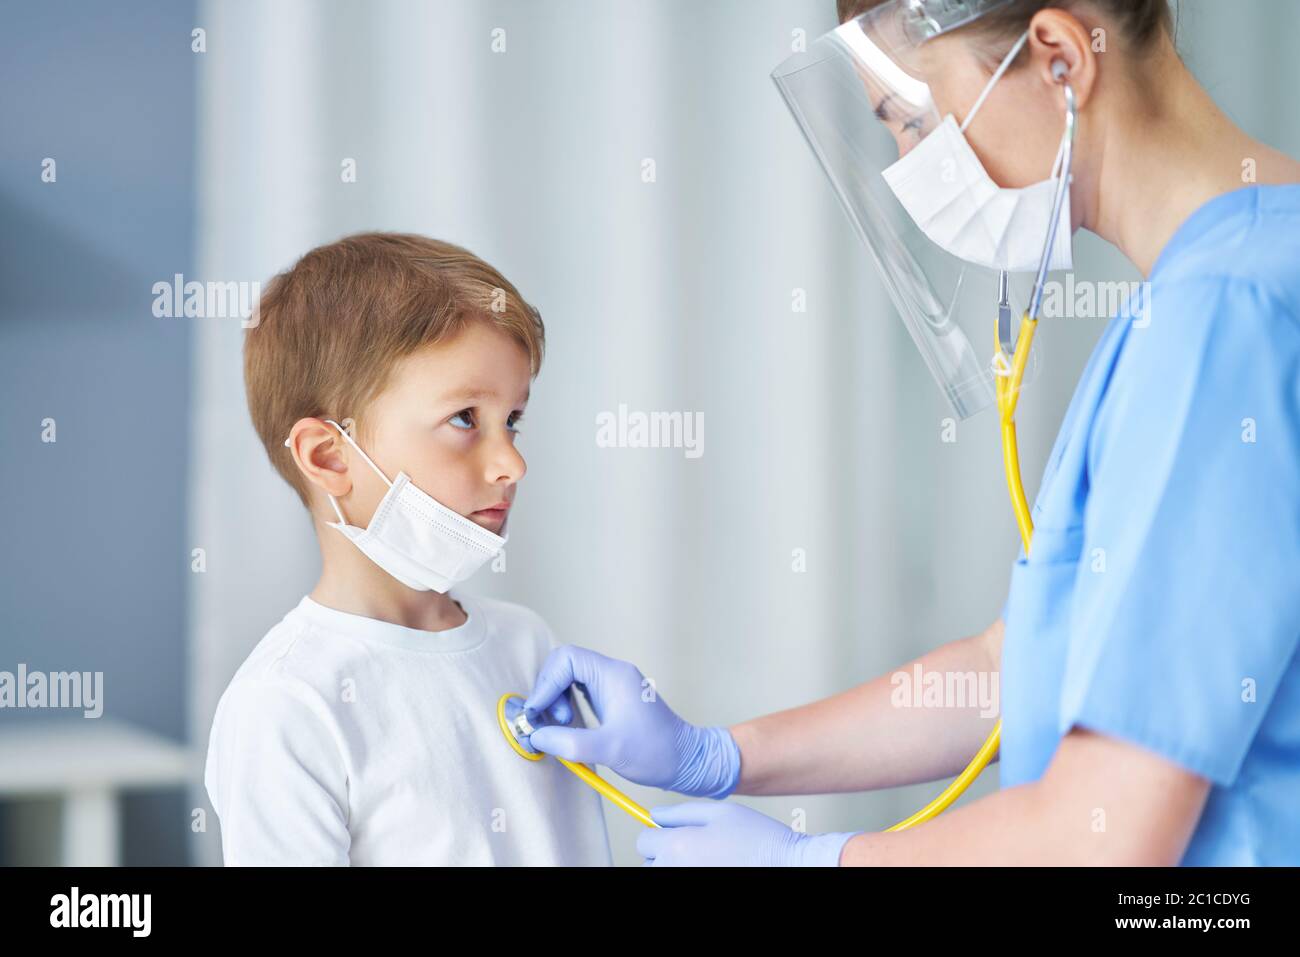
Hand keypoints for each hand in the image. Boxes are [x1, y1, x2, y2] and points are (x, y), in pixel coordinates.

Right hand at [524, 644, 740, 798]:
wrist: (687, 761)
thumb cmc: (655, 752)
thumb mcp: (608, 749)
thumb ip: (569, 742)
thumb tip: (536, 737)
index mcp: (613, 675)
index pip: (566, 659)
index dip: (546, 682)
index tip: (537, 711)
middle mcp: (612, 674)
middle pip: (564, 665)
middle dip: (549, 692)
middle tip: (551, 722)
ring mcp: (612, 685)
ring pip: (570, 678)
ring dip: (557, 700)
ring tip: (562, 727)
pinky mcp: (612, 699)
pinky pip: (579, 691)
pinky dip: (567, 706)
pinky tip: (569, 727)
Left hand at [637, 801, 859, 865]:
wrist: (785, 865)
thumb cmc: (758, 839)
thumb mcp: (720, 812)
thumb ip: (681, 812)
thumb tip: (655, 815)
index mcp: (677, 846)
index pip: (642, 840)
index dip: (656, 834)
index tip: (669, 833)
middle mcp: (676, 870)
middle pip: (649, 863)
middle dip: (664, 854)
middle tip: (693, 848)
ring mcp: (685, 884)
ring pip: (664, 874)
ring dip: (674, 866)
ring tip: (704, 860)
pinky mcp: (696, 898)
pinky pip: (680, 883)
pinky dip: (690, 874)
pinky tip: (711, 868)